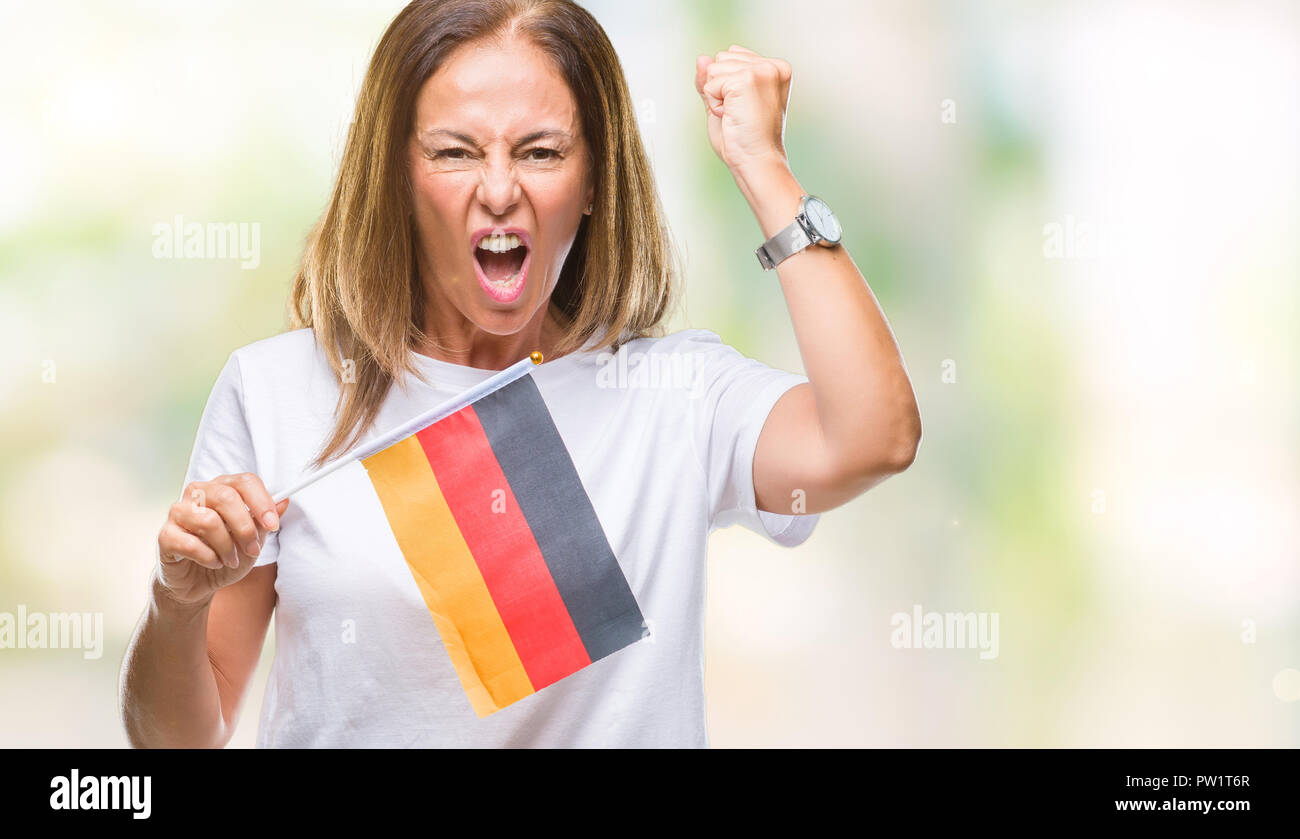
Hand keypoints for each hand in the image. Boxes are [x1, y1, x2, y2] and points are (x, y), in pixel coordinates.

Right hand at [155, 473, 288, 605]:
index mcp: (222, 488)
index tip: (273, 525)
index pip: (244, 481)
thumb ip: (265, 521)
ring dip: (226, 546)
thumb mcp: (252, 540)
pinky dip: (208, 557)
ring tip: (230, 559)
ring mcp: (178, 512)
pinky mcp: (165, 534)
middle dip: (245, 528)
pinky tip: (213, 563)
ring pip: (208, 521)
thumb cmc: (225, 555)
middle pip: (226, 497)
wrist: (198, 583)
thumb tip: (285, 500)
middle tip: (252, 549)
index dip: (262, 502)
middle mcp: (198, 493)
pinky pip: (189, 543)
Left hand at [694, 45, 792, 177]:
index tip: (745, 108)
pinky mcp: (747, 79)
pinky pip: (710, 84)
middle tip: (740, 113)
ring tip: (737, 115)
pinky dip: (714, 104)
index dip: (727, 85)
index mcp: (775, 69)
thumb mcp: (725, 103)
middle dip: (721, 88)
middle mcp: (772, 66)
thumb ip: (713, 79)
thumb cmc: (745, 140)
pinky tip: (732, 117)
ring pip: (714, 69)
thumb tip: (701, 58)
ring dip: (717, 97)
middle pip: (721, 58)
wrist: (756, 161)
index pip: (732, 55)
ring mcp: (762, 70)